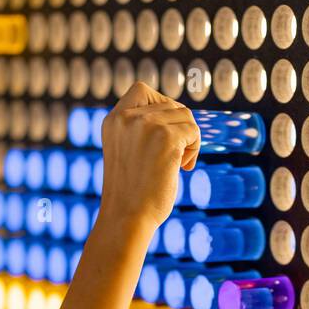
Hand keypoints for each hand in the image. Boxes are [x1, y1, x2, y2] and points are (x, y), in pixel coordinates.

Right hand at [98, 80, 200, 237]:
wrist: (127, 218)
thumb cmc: (131, 192)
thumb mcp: (128, 151)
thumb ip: (142, 129)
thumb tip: (179, 113)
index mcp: (113, 120)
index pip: (142, 90)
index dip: (161, 107)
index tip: (164, 133)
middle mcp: (127, 117)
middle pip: (171, 105)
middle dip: (178, 129)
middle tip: (175, 156)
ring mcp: (146, 125)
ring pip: (185, 116)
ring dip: (188, 140)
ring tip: (179, 163)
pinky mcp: (166, 137)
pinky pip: (194, 131)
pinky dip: (194, 149)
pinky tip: (183, 167)